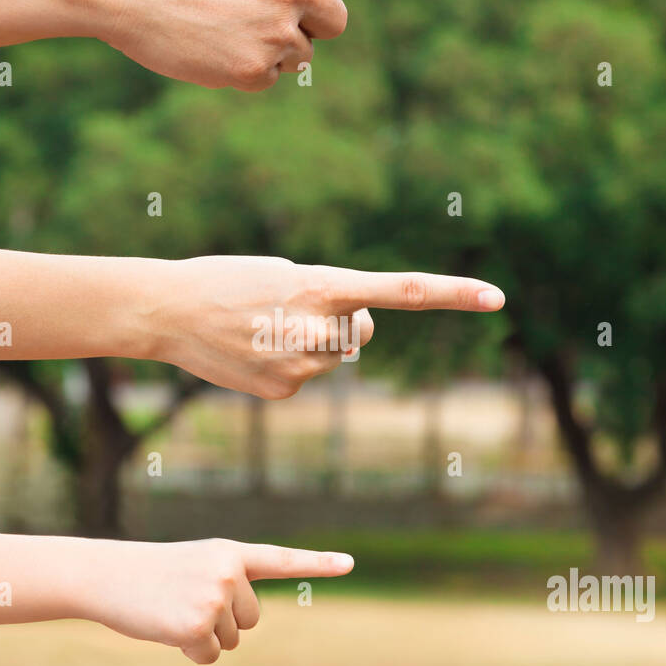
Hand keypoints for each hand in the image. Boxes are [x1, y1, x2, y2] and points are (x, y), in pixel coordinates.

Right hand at [76, 536, 352, 662]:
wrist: (106, 575)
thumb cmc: (149, 575)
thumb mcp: (195, 568)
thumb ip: (227, 585)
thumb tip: (240, 626)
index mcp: (231, 553)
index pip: (282, 559)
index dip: (318, 563)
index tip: (350, 564)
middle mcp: (229, 572)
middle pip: (250, 621)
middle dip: (222, 622)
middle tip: (184, 602)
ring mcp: (214, 598)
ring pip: (231, 640)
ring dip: (203, 636)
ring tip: (172, 610)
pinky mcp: (196, 626)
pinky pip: (210, 655)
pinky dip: (189, 651)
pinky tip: (166, 628)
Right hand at [90, 0, 443, 88]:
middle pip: (336, 20)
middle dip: (311, 23)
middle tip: (266, 16)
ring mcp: (276, 31)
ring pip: (301, 55)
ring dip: (272, 47)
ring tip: (219, 26)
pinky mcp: (253, 70)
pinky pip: (268, 79)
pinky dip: (243, 70)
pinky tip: (208, 47)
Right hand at [140, 256, 504, 397]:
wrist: (169, 312)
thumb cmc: (230, 281)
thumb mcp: (287, 273)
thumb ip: (334, 299)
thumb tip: (358, 340)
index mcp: (321, 286)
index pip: (401, 292)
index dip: (452, 295)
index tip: (496, 297)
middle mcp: (317, 329)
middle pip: (364, 332)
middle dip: (347, 321)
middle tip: (296, 307)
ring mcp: (300, 367)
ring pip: (335, 358)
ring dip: (314, 343)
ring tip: (265, 328)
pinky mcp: (283, 392)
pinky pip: (307, 378)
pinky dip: (288, 365)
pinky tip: (253, 352)